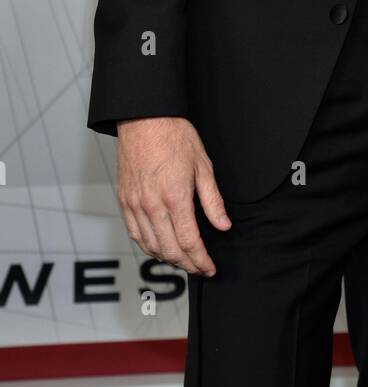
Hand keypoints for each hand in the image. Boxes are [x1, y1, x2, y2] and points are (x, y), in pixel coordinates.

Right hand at [116, 117, 230, 276]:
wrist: (144, 119)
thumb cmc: (175, 136)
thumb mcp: (203, 165)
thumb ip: (212, 200)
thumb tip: (223, 225)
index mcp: (175, 197)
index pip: (189, 241)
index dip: (201, 260)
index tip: (210, 267)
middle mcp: (152, 205)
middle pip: (170, 250)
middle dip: (187, 264)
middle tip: (200, 268)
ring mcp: (135, 205)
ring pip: (150, 246)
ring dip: (168, 259)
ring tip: (183, 261)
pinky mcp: (124, 201)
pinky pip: (134, 234)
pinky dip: (148, 247)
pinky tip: (159, 248)